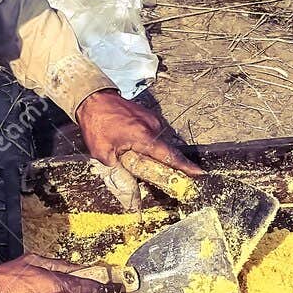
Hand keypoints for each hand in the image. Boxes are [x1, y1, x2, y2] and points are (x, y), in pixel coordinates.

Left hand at [76, 89, 203, 175]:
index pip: (169, 155)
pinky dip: (155, 144)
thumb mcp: (103, 154)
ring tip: (151, 163)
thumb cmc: (97, 126)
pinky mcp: (149, 115)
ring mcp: (152, 119)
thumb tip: (129, 193)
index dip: (185, 167)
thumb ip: (119, 173)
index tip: (199, 173)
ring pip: (164, 142)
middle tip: (172, 177)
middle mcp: (153, 126)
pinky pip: (158, 133)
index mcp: (144, 137)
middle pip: (169, 150)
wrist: (93, 99)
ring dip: (160, 153)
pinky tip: (143, 149)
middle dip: (172, 164)